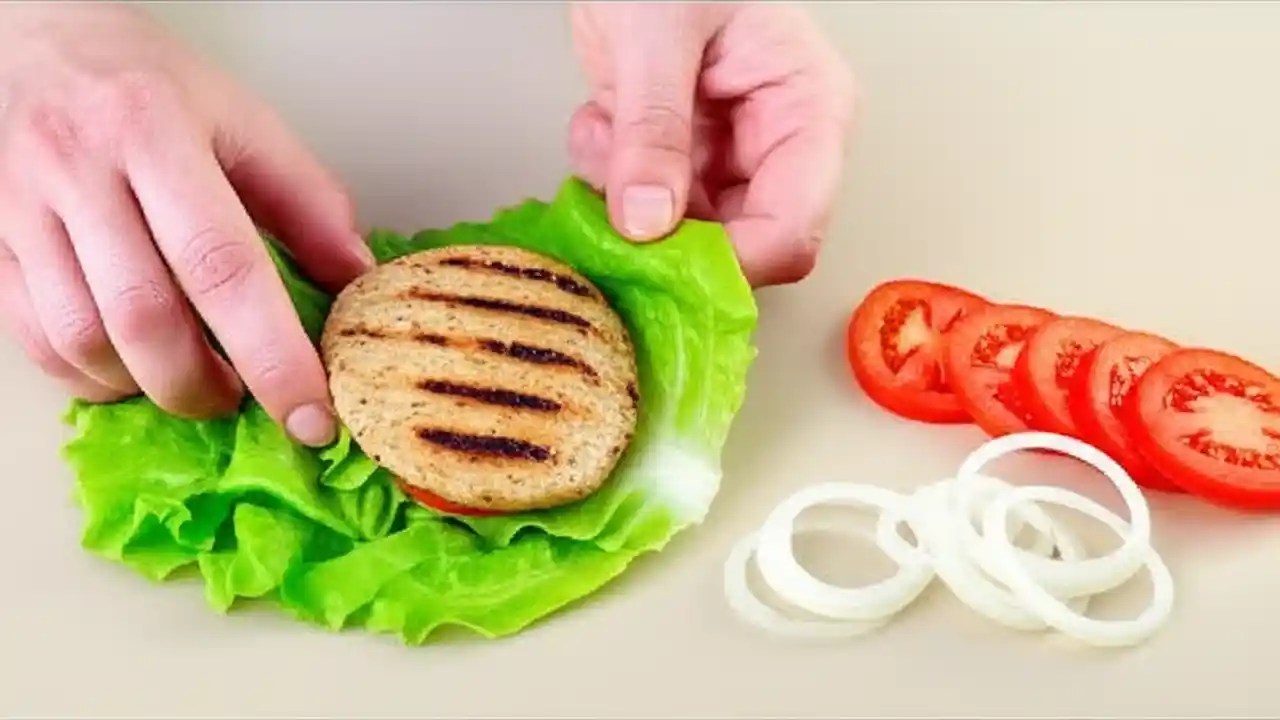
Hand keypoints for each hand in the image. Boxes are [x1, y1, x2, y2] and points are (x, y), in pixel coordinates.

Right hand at [0, 4, 372, 444]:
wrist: (29, 37)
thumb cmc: (145, 82)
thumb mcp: (243, 118)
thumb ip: (307, 199)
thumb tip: (355, 279)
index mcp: (155, 131)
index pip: (223, 265)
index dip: (272, 354)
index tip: (311, 412)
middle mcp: (80, 169)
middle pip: (144, 316)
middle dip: (203, 384)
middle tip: (242, 397)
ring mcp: (23, 209)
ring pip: (81, 339)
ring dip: (147, 385)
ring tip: (192, 379)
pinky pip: (33, 339)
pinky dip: (88, 375)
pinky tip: (129, 366)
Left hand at [567, 2, 857, 286]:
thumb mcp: (658, 34)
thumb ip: (652, 129)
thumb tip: (647, 222)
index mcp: (808, 109)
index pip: (793, 228)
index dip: (732, 263)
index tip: (664, 266)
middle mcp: (777, 143)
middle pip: (743, 245)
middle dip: (669, 237)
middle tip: (613, 215)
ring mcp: (729, 152)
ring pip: (687, 236)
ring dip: (627, 207)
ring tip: (602, 138)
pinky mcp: (682, 155)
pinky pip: (648, 209)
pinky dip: (609, 184)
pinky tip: (599, 127)